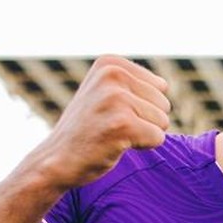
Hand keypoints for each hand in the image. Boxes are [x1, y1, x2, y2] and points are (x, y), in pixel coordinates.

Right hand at [38, 55, 170, 190]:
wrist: (57, 159)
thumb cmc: (88, 129)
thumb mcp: (104, 92)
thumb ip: (132, 83)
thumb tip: (165, 84)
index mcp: (110, 63)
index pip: (161, 86)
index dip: (143, 106)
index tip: (113, 112)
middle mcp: (113, 74)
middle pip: (164, 104)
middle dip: (145, 121)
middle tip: (112, 126)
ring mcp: (116, 98)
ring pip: (163, 122)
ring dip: (142, 134)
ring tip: (112, 134)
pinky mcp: (122, 124)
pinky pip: (157, 138)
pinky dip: (142, 146)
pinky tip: (115, 144)